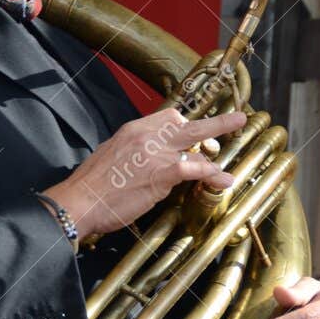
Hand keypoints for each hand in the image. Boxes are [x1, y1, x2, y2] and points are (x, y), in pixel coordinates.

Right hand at [43, 107, 247, 240]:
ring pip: (196, 139)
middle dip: (214, 121)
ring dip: (220, 137)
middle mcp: (146, 135)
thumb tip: (145, 158)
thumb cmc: (91, 186)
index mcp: (133, 129)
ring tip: (239, 134)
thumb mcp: (111, 156)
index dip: (186, 123)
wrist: (80, 200)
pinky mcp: (161, 173)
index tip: (197, 128)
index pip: (167, 118)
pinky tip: (223, 178)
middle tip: (235, 118)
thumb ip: (132, 152)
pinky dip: (212, 173)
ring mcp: (155, 153)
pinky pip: (194, 168)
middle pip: (185, 122)